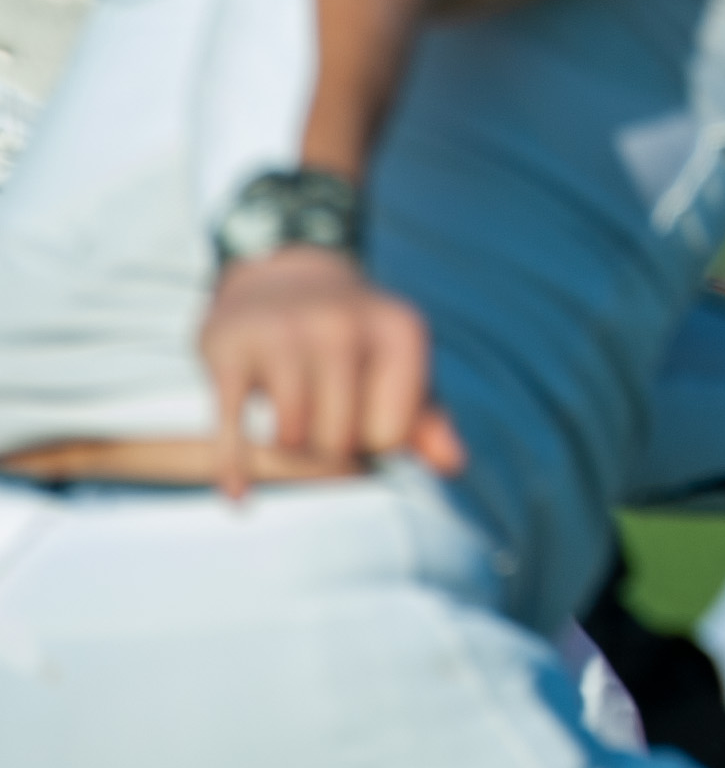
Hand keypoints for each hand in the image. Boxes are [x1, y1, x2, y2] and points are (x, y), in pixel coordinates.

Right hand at [193, 247, 464, 494]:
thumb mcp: (397, 364)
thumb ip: (426, 418)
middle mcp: (343, 325)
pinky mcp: (229, 349)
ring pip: (291, 440)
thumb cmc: (353, 338)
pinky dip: (234, 467)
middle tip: (322, 428)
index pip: (390, 435)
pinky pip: (231, 428)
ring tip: (293, 428)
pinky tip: (238, 493)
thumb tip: (452, 464)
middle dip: (329, 452)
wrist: (283, 274)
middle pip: (338, 442)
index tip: (363, 427)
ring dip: (289, 451)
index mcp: (398, 332)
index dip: (374, 445)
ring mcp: (283, 335)